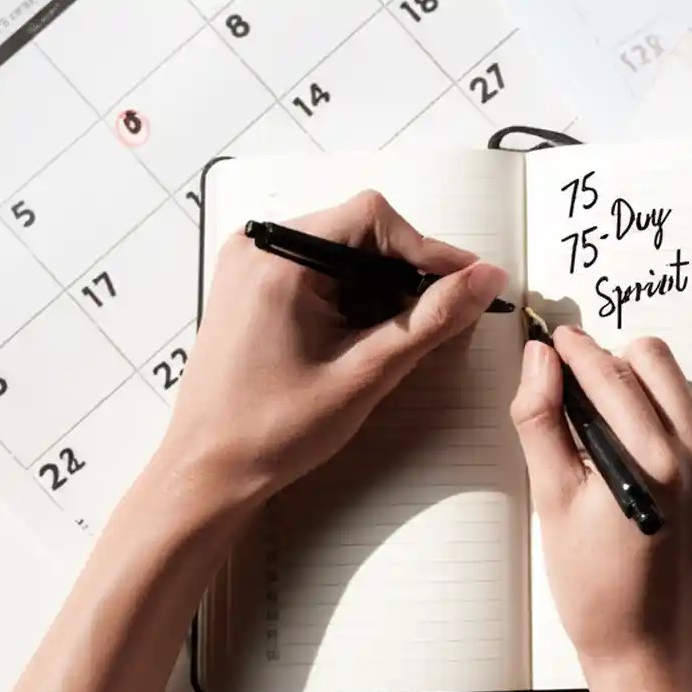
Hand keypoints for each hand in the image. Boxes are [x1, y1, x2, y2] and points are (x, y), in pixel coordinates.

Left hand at [161, 190, 507, 505]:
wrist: (208, 473)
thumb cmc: (272, 431)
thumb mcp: (366, 373)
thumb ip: (431, 321)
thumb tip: (483, 280)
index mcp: (277, 259)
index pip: (373, 218)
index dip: (429, 249)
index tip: (468, 283)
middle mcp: (259, 249)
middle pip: (361, 230)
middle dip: (406, 274)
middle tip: (439, 319)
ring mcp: (253, 268)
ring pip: (345, 253)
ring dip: (382, 291)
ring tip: (392, 343)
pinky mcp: (256, 289)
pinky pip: (322, 274)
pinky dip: (355, 301)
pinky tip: (362, 342)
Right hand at [510, 329, 691, 691]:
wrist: (657, 646)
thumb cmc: (603, 594)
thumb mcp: (552, 503)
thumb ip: (542, 422)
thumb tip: (538, 365)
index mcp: (655, 463)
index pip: (610, 373)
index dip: (573, 350)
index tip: (550, 341)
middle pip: (651, 360)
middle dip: (605, 361)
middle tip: (567, 385)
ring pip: (672, 382)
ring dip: (631, 384)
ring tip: (592, 424)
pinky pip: (686, 413)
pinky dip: (653, 412)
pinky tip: (622, 448)